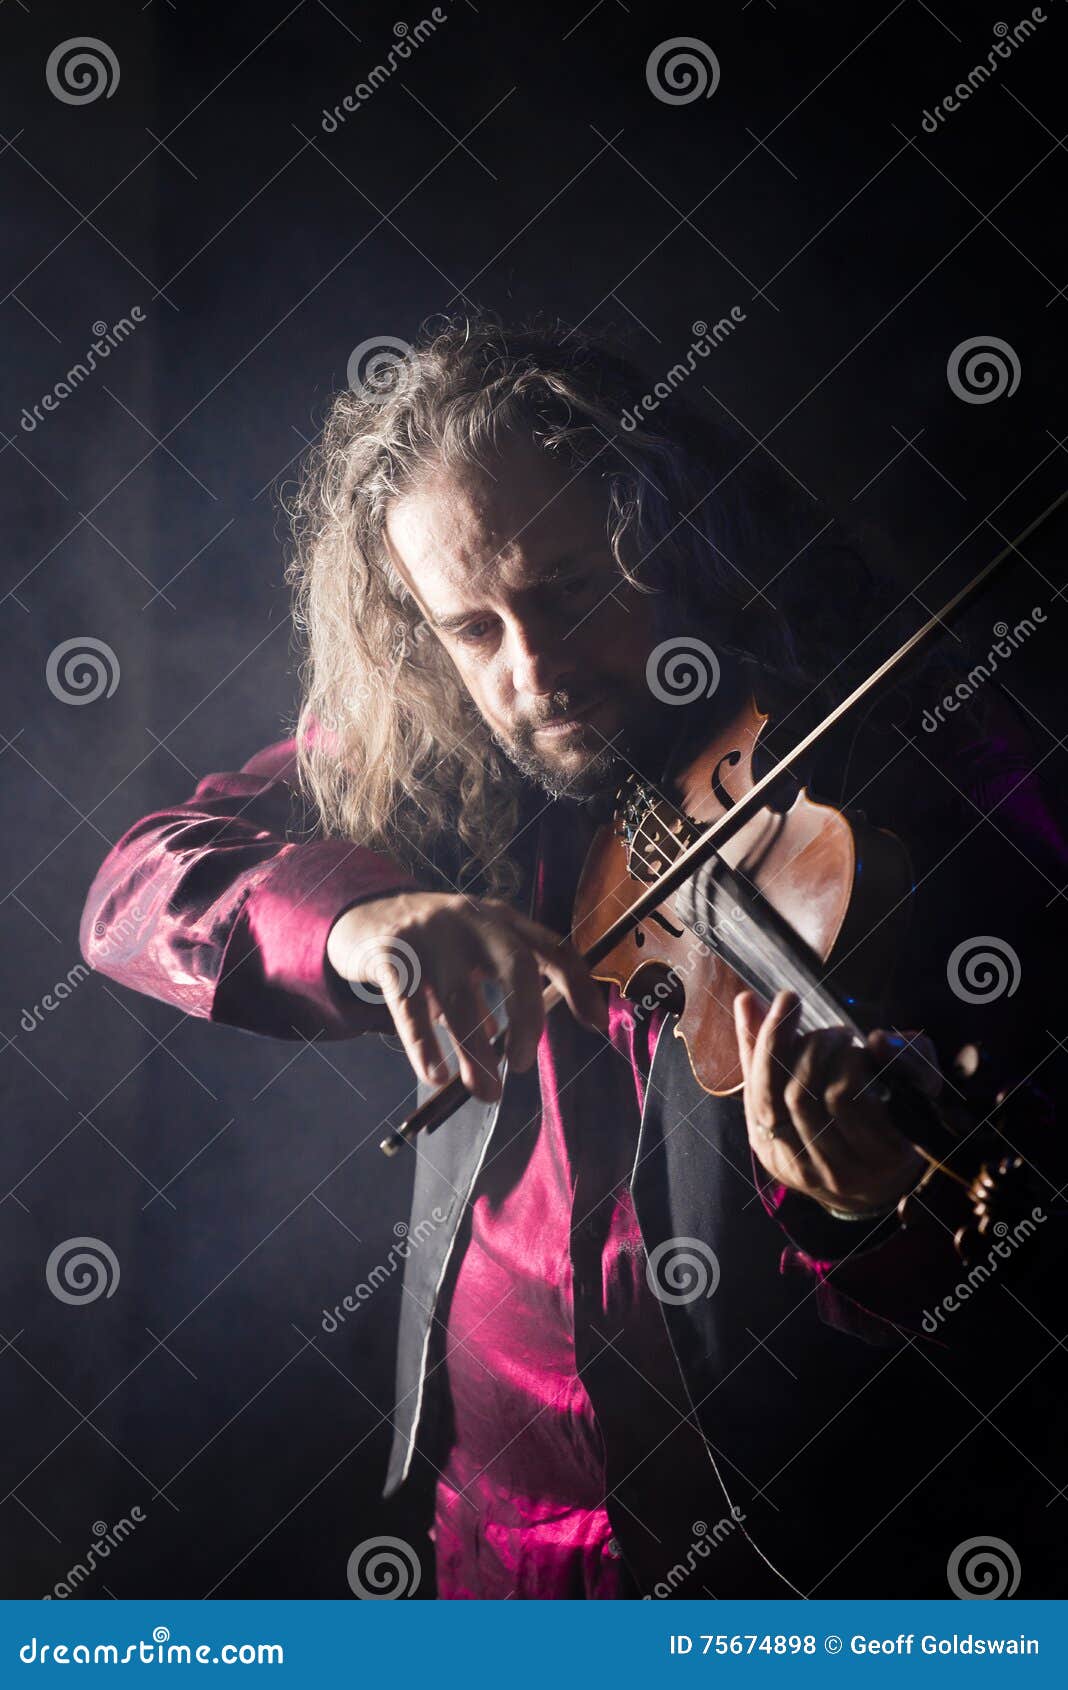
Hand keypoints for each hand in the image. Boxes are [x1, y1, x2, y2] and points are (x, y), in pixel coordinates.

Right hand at [327, 893, 607, 1101]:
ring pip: (460, 1000)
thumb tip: (509, 1045)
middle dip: (527, 1019)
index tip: (598, 1025)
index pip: (551, 947)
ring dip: (477, 1053)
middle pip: (514, 966)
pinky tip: (435, 1075)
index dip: (578, 985)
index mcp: (500, 920)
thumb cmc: (430, 945)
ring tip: (488, 1093)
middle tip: (522, 1064)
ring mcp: (430, 934)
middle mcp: (471, 920)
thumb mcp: (469, 954)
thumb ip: (493, 988)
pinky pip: (410, 1009)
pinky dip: (425, 1046)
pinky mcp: (391, 954)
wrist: (361, 914)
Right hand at [733, 989, 934, 1216]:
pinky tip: (871, 1064)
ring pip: (833, 1095)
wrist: (884, 1179)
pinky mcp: (884, 1160)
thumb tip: (745, 999)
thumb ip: (765, 1048)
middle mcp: (800, 1164)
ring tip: (850, 1046)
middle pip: (795, 1094)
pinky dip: (869, 1071)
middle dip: (813, 1046)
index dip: (771, 1039)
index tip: (786, 999)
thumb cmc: (831, 1121)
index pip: (760, 1089)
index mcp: (768, 1144)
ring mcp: (844, 1168)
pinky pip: (871, 1104)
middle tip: (833, 1030)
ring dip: (843, 1057)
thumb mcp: (791, 1087)